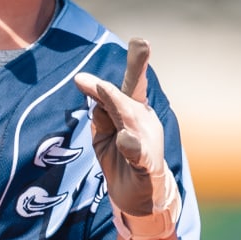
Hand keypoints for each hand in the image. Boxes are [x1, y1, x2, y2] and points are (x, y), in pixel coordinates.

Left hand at [71, 39, 179, 239]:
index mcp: (134, 112)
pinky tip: (125, 140)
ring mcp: (148, 144)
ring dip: (118, 105)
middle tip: (127, 50)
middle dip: (127, 75)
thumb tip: (93, 94)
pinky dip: (132, 148)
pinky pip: (139, 156)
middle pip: (129, 97)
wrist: (140, 199)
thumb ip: (101, 113)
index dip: (136, 63)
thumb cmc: (122, 161)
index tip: (140, 39)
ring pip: (132, 121)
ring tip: (103, 90)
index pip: (129, 86)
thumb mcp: (104, 134)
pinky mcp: (147, 167)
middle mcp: (144, 123)